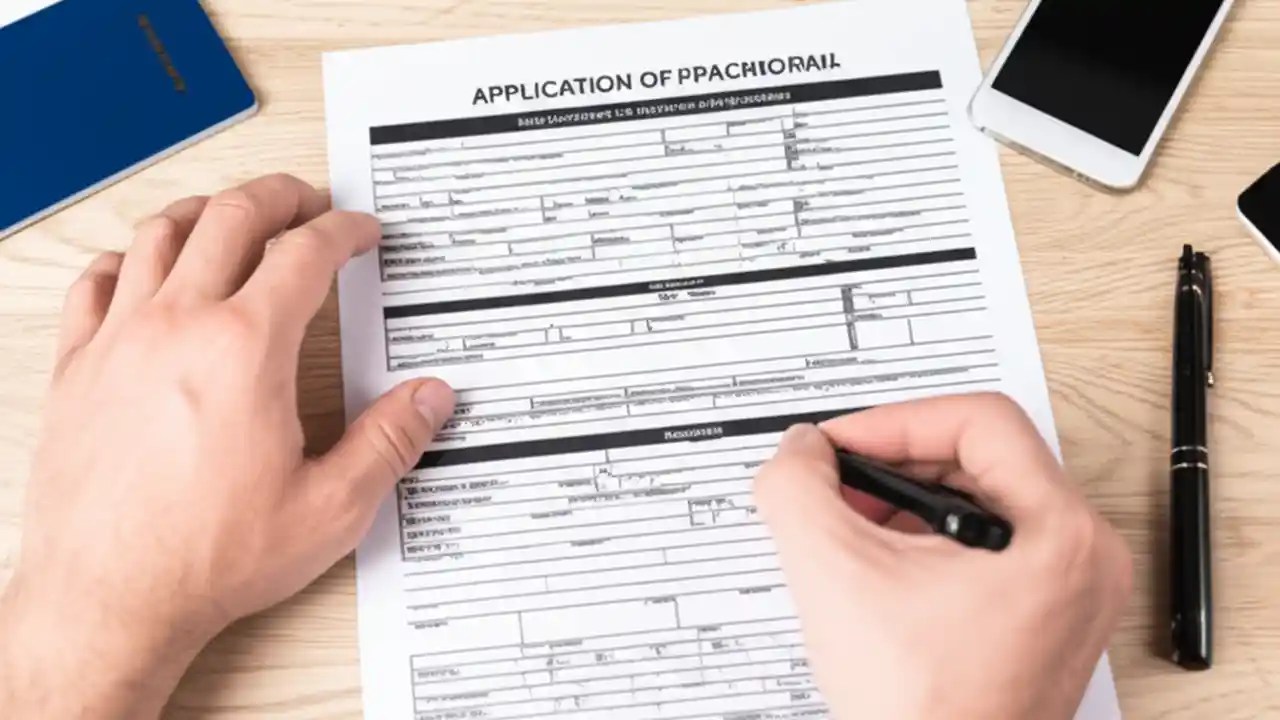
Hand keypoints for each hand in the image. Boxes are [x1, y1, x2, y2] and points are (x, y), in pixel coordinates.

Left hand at [0, 175, 454, 718]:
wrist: (109, 599)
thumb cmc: (208, 557)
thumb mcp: (329, 507)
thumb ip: (389, 442)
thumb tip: (430, 397)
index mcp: (247, 350)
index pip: (305, 254)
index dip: (343, 230)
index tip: (359, 230)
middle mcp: (178, 326)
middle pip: (231, 218)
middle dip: (278, 196)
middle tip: (305, 200)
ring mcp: (119, 341)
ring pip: (160, 234)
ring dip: (206, 210)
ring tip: (232, 214)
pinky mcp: (77, 368)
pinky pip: (96, 282)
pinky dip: (129, 256)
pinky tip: (144, 265)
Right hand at [754, 394, 1132, 719]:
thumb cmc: (922, 710)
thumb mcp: (832, 573)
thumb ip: (797, 489)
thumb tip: (798, 452)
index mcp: (1059, 533)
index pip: (978, 419)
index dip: (893, 421)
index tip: (840, 448)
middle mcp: (1083, 556)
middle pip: (983, 456)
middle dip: (894, 462)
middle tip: (837, 483)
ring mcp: (1071, 590)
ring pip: (983, 499)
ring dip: (906, 501)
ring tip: (850, 527)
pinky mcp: (1048, 616)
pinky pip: (989, 544)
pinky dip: (927, 540)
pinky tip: (878, 566)